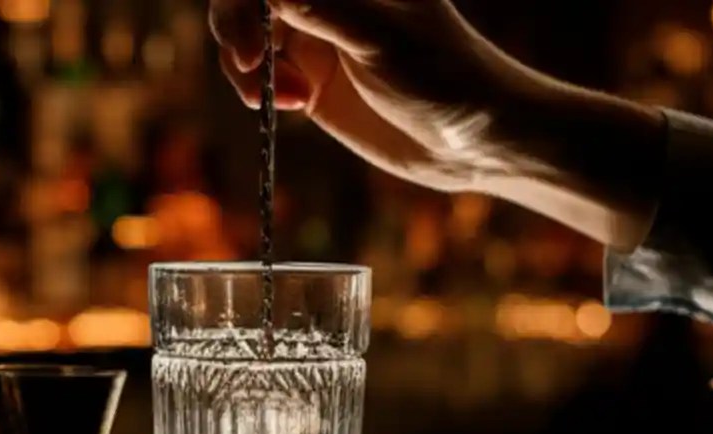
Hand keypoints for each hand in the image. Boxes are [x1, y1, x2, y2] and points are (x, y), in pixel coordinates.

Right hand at [211, 0, 534, 191]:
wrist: (476, 141)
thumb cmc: (445, 78)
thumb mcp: (380, 38)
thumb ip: (319, 6)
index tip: (252, 38)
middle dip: (236, 25)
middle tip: (250, 67)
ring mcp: (315, 33)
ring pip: (245, 31)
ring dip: (244, 64)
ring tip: (276, 98)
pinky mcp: (309, 77)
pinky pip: (259, 72)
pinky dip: (258, 88)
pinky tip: (295, 105)